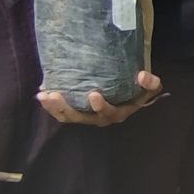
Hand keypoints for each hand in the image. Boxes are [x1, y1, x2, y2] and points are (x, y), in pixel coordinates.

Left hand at [37, 70, 162, 126]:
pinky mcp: (77, 112)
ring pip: (68, 116)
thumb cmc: (138, 91)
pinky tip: (42, 92)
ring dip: (54, 107)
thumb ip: (151, 83)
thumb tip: (141, 75)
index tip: (93, 95)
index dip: (101, 107)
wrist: (129, 96)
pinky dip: (51, 105)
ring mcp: (87, 116)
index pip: (108, 113)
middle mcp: (100, 118)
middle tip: (54, 95)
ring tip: (42, 95)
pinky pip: (62, 112)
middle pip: (81, 117)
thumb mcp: (150, 88)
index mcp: (117, 112)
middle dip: (66, 108)